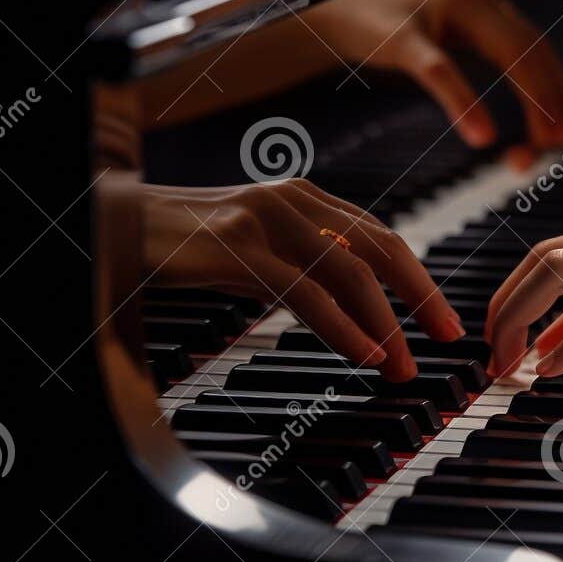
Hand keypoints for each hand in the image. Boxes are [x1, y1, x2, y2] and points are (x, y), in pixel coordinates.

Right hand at [141, 179, 462, 381]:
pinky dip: (343, 327)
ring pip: (349, 272)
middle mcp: (294, 200)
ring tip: (404, 365)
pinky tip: (365, 353)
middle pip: (381, 248)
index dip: (419, 279)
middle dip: (421, 297)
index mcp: (304, 197)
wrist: (114, 222)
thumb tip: (349, 310)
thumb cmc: (183, 242)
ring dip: (386, 323)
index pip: (381, 237)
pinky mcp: (236, 248)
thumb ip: (301, 267)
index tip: (443, 320)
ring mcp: (265, 220)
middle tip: (447, 338)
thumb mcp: (256, 248)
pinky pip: (305, 292)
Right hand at [304, 0, 562, 167]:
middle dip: (554, 97)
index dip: (559, 85)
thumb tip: (535, 102)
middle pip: (528, 49)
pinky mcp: (400, 37)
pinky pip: (440, 72)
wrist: (328, 1)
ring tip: (542, 143)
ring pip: (500, 55)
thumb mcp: (447, 30)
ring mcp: (436, 13)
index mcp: (484, 0)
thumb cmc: (393, 24)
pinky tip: (482, 134)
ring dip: (529, 100)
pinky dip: (465, 103)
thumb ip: (488, 49)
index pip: (535, 44)